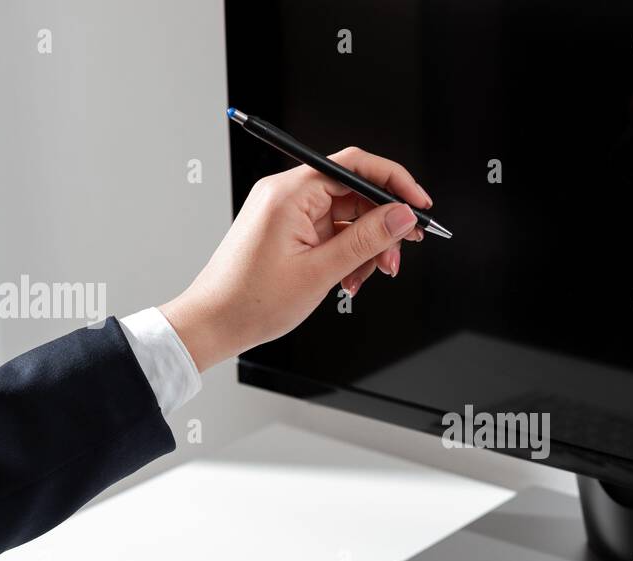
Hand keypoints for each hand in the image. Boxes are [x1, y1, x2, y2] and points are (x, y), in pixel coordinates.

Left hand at [160, 148, 431, 371]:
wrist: (214, 324)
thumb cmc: (251, 301)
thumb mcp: (320, 271)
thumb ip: (366, 240)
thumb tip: (401, 216)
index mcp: (289, 193)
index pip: (354, 166)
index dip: (393, 182)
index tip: (418, 204)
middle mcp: (287, 195)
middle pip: (354, 193)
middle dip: (382, 225)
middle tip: (398, 254)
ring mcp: (287, 213)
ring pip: (347, 217)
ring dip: (366, 246)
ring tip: (367, 276)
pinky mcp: (288, 230)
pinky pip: (331, 233)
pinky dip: (347, 254)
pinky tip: (349, 278)